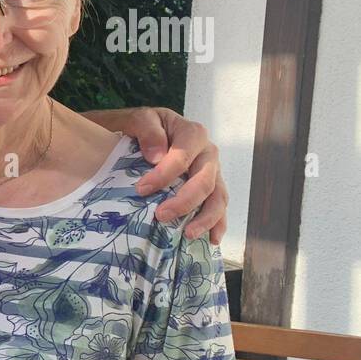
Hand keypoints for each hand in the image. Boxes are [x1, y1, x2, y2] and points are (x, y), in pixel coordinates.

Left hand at [84, 107, 227, 243]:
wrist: (147, 132)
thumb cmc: (144, 128)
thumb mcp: (141, 119)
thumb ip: (147, 130)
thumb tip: (156, 156)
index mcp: (193, 134)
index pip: (183, 157)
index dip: (164, 174)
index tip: (142, 189)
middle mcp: (208, 154)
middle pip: (204, 181)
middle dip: (184, 201)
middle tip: (161, 216)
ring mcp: (212, 172)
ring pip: (218, 197)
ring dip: (206, 218)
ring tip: (188, 234)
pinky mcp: (212, 188)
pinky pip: (219, 206)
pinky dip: (218, 223)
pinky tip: (211, 240)